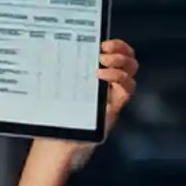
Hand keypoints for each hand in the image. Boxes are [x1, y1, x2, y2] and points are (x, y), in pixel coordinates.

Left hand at [32, 39, 138, 167]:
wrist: (59, 143)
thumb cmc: (58, 115)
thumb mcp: (60, 89)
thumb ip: (64, 72)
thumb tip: (54, 45)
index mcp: (98, 74)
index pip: (118, 54)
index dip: (117, 45)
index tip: (104, 42)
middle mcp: (110, 84)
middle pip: (130, 61)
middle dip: (121, 51)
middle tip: (103, 52)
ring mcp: (114, 96)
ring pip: (131, 73)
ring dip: (121, 63)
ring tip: (102, 63)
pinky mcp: (115, 108)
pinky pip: (127, 90)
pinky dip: (118, 79)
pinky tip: (101, 77)